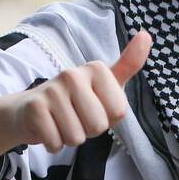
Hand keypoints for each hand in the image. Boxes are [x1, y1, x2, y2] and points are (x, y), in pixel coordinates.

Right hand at [8, 32, 150, 152]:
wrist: (32, 110)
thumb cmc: (77, 100)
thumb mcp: (107, 84)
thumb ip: (129, 64)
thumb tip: (146, 35)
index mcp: (96, 69)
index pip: (118, 112)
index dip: (109, 119)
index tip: (95, 107)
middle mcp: (72, 74)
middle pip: (98, 125)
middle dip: (89, 131)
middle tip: (77, 117)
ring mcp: (51, 90)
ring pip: (76, 137)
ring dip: (70, 138)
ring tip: (62, 122)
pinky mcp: (35, 108)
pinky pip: (56, 142)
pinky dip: (54, 144)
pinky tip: (49, 129)